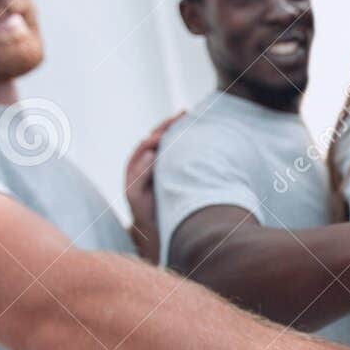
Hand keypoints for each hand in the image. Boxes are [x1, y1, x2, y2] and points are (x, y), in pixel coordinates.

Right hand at [125, 112, 183, 261]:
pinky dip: (143, 167)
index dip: (171, 124)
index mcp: (155, 162)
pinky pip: (135, 180)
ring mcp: (134, 182)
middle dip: (162, 128)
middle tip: (178, 118)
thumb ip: (192, 166)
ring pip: (138, 156)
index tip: (186, 112)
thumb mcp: (186, 183)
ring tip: (163, 135)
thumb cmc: (177, 207)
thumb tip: (216, 144)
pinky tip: (154, 157)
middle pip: (148, 141)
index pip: (160, 136)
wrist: (166, 237)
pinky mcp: (133, 198)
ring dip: (150, 144)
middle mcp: (142, 169)